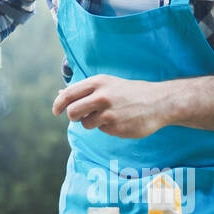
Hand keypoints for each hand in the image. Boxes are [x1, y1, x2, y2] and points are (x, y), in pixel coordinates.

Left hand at [51, 74, 169, 138]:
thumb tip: (60, 94)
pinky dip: (107, 127)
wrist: (158, 102)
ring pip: (86, 123)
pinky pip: (102, 130)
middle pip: (73, 112)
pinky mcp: (116, 128)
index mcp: (98, 82)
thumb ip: (84, 90)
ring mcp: (109, 114)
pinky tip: (120, 120)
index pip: (69, 94)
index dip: (59, 104)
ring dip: (92, 122)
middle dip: (73, 116)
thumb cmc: (129, 92)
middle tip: (80, 116)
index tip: (55, 111)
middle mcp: (101, 97)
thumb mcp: (107, 84)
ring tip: (108, 115)